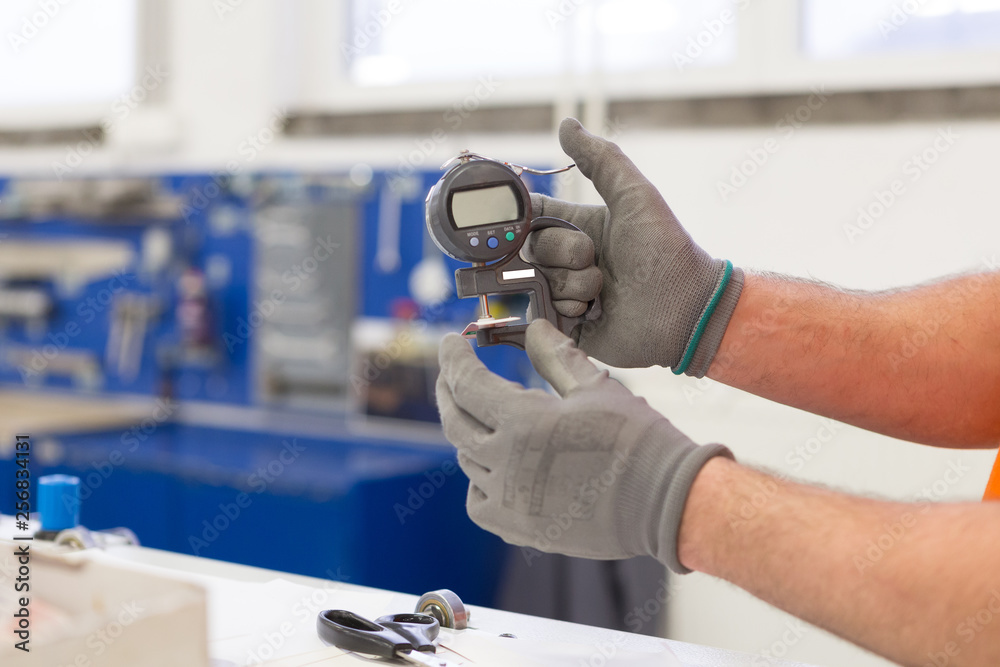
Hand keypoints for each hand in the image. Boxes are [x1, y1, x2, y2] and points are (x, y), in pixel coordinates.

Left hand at [435, 319, 732, 572]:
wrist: (664, 502)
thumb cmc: (636, 441)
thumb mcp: (596, 388)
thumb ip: (557, 357)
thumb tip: (534, 328)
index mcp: (522, 421)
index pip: (467, 383)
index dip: (453, 359)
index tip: (449, 342)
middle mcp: (505, 462)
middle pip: (455, 421)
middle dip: (448, 390)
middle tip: (450, 374)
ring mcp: (509, 499)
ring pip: (466, 460)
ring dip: (467, 432)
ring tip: (478, 415)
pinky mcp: (520, 528)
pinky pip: (479, 501)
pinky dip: (479, 480)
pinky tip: (494, 467)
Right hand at [523, 118, 743, 376]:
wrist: (685, 308)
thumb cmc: (665, 250)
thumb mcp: (634, 195)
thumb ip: (601, 159)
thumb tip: (566, 123)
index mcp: (579, 225)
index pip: (532, 214)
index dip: (523, 215)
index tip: (527, 218)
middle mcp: (568, 259)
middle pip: (531, 248)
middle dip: (563, 253)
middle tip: (596, 259)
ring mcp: (566, 292)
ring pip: (538, 280)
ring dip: (572, 283)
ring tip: (605, 290)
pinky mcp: (567, 325)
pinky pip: (544, 312)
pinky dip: (568, 309)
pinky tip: (593, 311)